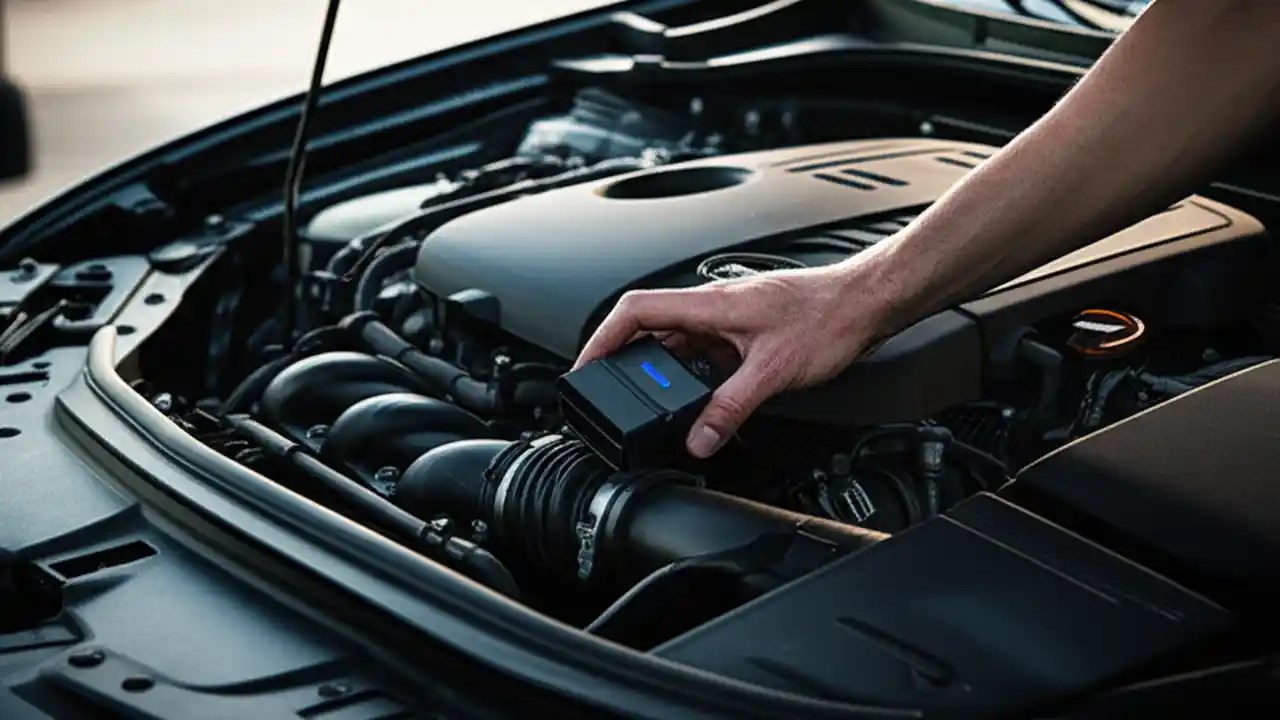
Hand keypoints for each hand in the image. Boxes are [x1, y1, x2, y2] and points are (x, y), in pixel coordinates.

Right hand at [574, 262, 893, 457]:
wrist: (865, 303)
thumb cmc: (827, 318)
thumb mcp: (773, 371)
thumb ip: (731, 408)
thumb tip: (700, 439)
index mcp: (709, 304)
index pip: (635, 310)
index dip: (601, 338)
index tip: (584, 367)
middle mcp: (712, 307)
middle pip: (648, 328)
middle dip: (622, 362)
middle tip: (608, 396)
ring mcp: (726, 319)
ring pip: (675, 343)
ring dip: (658, 372)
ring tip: (645, 405)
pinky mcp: (742, 332)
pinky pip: (700, 353)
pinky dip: (688, 377)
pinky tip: (695, 400)